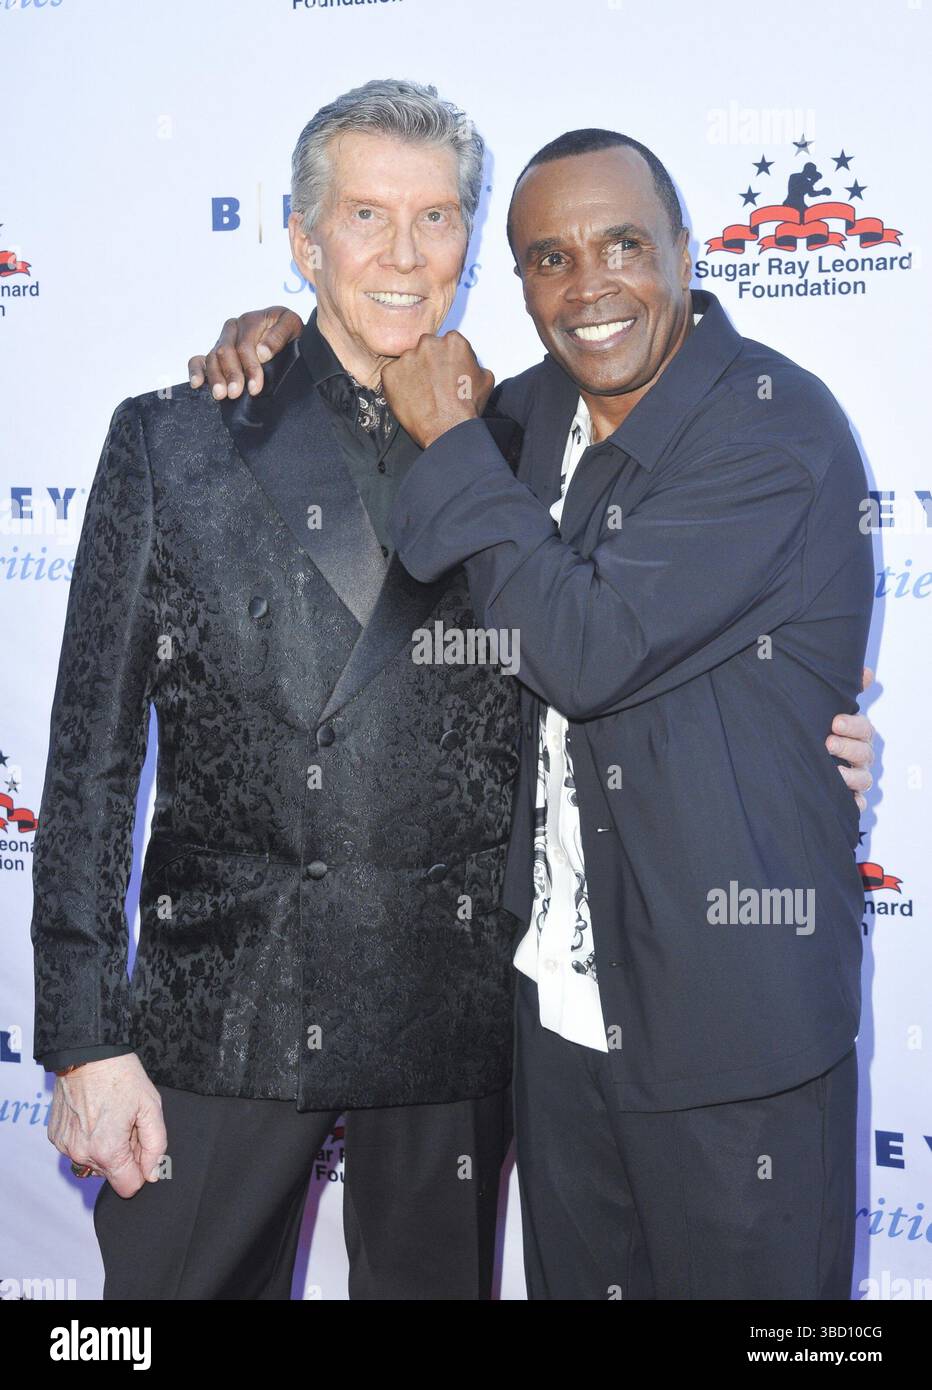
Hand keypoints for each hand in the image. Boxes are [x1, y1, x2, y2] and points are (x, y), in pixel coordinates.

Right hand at [48, 1053, 166, 1197]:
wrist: (88, 1053)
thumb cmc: (122, 1076)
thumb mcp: (151, 1107)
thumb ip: (155, 1146)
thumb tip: (152, 1174)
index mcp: (107, 1150)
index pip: (128, 1187)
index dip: (140, 1168)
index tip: (139, 1144)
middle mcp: (81, 1153)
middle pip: (111, 1173)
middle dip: (123, 1154)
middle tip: (125, 1122)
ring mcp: (65, 1145)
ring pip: (93, 1162)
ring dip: (104, 1147)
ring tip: (109, 1116)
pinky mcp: (55, 1136)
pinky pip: (77, 1149)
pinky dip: (87, 1138)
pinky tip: (93, 1115)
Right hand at [188, 307, 302, 400]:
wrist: (286, 335)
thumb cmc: (289, 330)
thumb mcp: (292, 324)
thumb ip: (279, 335)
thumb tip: (262, 352)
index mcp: (250, 321)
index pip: (245, 346)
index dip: (249, 367)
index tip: (255, 387)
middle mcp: (233, 329)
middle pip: (225, 352)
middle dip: (231, 374)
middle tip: (235, 393)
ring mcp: (222, 341)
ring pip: (212, 358)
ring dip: (215, 377)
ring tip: (220, 395)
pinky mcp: (215, 354)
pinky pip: (198, 360)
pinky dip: (196, 371)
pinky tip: (197, 384)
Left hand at [381, 331, 494, 449]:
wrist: (447, 429)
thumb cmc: (466, 407)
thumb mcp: (485, 379)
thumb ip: (473, 362)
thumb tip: (467, 364)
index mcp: (452, 341)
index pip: (447, 343)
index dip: (446, 359)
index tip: (446, 371)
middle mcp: (428, 343)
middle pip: (426, 348)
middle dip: (428, 363)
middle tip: (434, 384)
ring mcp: (407, 357)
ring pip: (408, 361)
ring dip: (413, 373)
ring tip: (422, 394)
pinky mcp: (390, 373)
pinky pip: (392, 375)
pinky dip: (398, 385)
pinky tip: (410, 398)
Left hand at [827, 665, 874, 812]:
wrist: (792, 752)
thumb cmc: (815, 727)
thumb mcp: (824, 707)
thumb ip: (843, 690)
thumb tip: (866, 673)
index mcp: (856, 733)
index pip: (864, 729)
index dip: (853, 725)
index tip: (835, 721)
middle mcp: (859, 755)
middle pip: (864, 753)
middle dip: (848, 747)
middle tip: (828, 742)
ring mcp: (854, 777)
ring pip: (864, 779)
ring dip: (852, 776)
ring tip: (835, 772)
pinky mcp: (847, 796)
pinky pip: (857, 803)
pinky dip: (855, 804)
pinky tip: (848, 802)